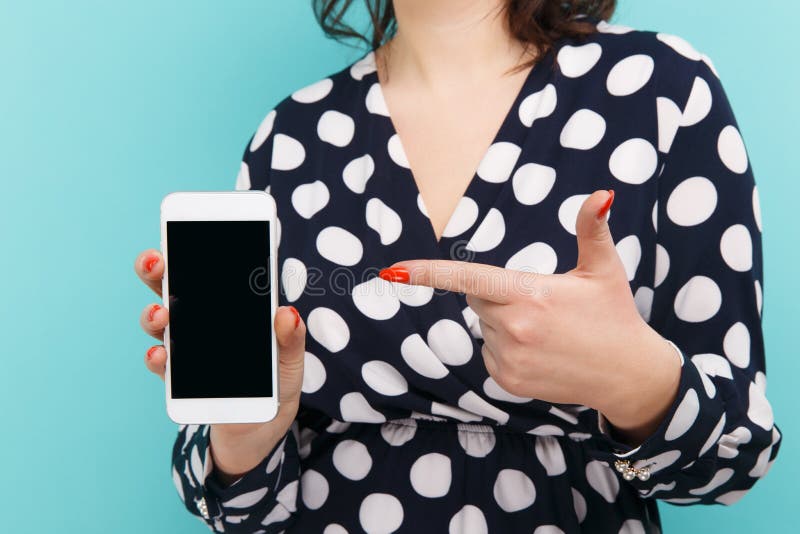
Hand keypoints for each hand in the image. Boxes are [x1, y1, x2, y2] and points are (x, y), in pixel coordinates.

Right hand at [134, 249, 305, 482]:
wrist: (261, 430)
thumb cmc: (276, 385)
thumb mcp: (290, 362)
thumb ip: (290, 340)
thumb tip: (288, 313)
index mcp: (229, 308)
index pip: (206, 272)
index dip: (192, 248)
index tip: (184, 230)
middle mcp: (200, 322)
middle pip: (172, 288)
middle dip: (158, 271)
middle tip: (156, 261)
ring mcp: (186, 349)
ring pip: (160, 323)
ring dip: (154, 315)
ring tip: (161, 314)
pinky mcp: (180, 381)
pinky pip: (164, 365)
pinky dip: (159, 359)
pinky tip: (161, 355)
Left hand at [380, 190, 681, 445]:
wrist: (627, 375)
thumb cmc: (614, 315)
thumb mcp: (604, 269)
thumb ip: (592, 229)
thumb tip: (601, 193)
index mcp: (530, 294)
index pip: (467, 279)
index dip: (427, 273)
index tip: (393, 270)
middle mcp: (514, 328)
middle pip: (477, 298)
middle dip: (499, 294)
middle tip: (540, 303)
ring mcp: (509, 358)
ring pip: (484, 326)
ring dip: (504, 323)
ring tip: (546, 331)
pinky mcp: (507, 380)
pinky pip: (489, 353)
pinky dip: (506, 349)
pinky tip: (540, 352)